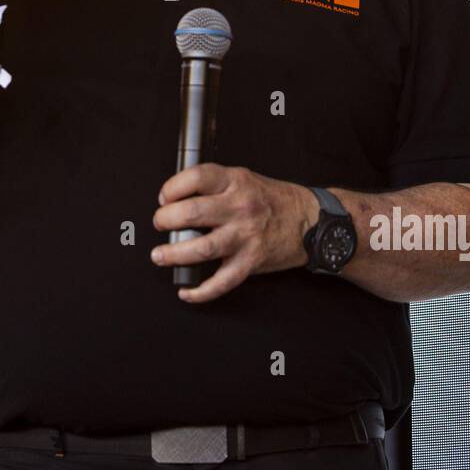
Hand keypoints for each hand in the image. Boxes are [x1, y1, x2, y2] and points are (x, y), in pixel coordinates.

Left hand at [151, 163, 316, 302]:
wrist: (309, 221)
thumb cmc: (272, 200)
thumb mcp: (244, 180)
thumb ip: (215, 186)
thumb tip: (176, 200)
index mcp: (236, 182)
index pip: (196, 178)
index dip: (172, 188)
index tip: (164, 198)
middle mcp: (240, 207)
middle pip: (192, 213)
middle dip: (166, 220)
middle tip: (160, 224)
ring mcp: (245, 236)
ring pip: (202, 248)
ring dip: (174, 254)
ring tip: (160, 255)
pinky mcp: (251, 261)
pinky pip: (222, 281)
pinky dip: (201, 291)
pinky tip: (187, 291)